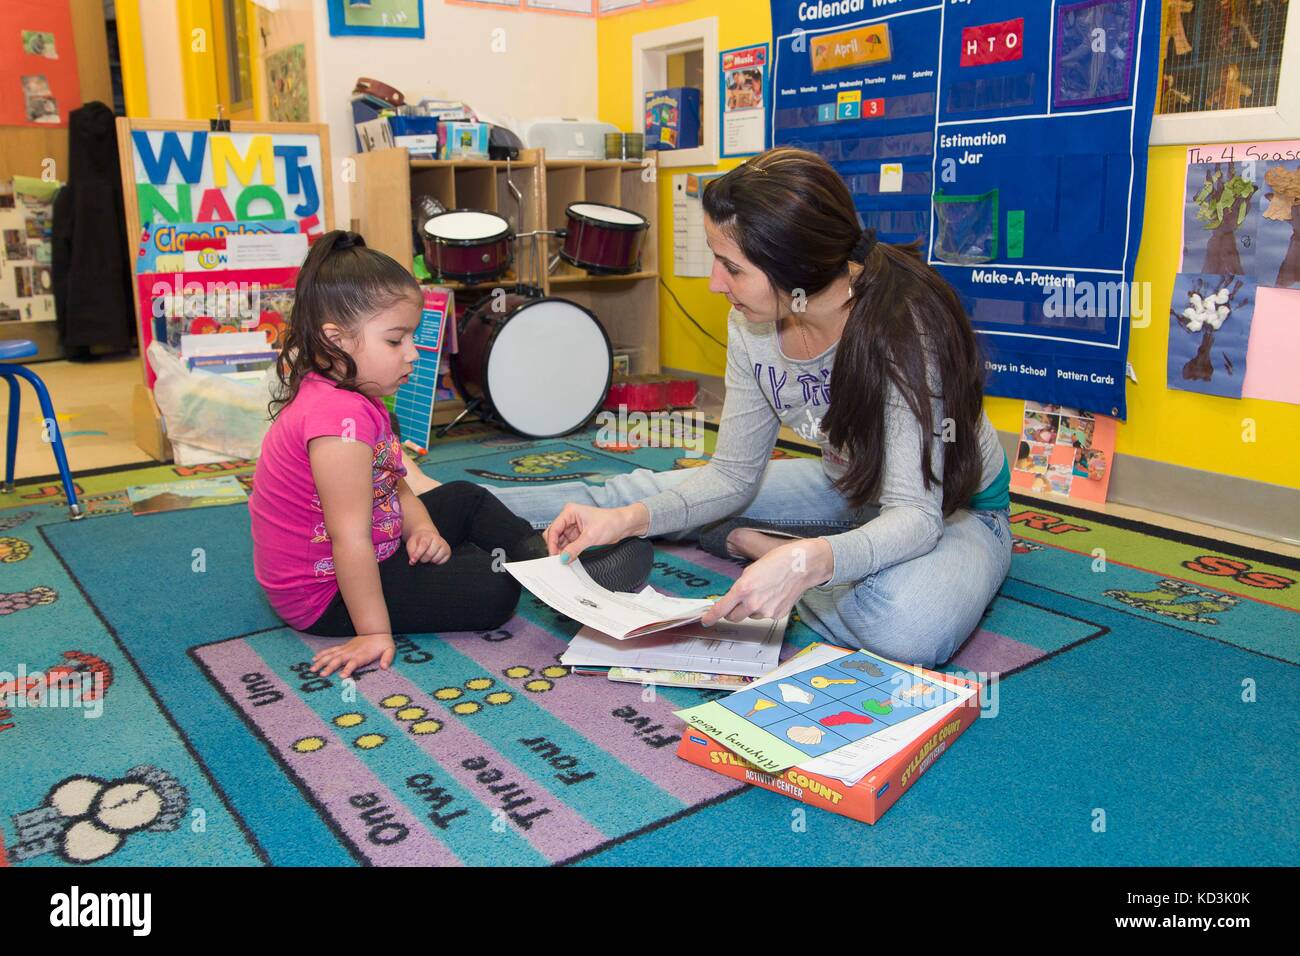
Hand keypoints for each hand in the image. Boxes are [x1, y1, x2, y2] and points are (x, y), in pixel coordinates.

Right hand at [310, 632, 395, 678]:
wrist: (376, 631)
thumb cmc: (383, 644)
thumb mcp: (390, 650)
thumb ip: (387, 658)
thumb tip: (385, 667)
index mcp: (362, 655)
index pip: (354, 663)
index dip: (348, 669)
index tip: (341, 676)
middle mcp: (352, 652)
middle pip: (339, 660)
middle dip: (330, 667)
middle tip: (321, 675)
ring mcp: (346, 649)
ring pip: (331, 655)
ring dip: (322, 661)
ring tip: (312, 668)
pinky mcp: (343, 648)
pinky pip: (330, 651)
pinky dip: (322, 654)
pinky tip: (314, 659)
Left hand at [405, 524, 449, 564]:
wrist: (428, 537)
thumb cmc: (419, 541)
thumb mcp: (411, 544)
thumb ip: (411, 552)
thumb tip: (412, 562)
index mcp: (428, 536)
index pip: (424, 545)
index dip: (417, 554)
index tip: (412, 561)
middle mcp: (438, 539)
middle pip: (429, 554)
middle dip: (423, 559)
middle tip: (421, 557)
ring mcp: (444, 545)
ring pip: (435, 559)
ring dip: (430, 561)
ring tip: (428, 556)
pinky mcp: (448, 552)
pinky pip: (441, 562)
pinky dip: (436, 562)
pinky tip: (434, 557)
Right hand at [545, 503, 646, 562]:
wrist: (624, 525)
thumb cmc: (611, 522)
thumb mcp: (591, 537)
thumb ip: (575, 548)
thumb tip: (563, 558)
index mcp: (570, 512)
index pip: (554, 528)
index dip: (552, 543)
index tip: (553, 555)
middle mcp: (569, 518)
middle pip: (554, 534)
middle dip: (555, 547)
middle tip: (557, 560)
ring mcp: (573, 527)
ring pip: (560, 541)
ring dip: (561, 550)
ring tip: (563, 561)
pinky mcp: (578, 535)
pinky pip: (568, 544)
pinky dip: (567, 551)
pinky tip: (568, 558)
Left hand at [701, 538, 831, 625]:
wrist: (802, 566)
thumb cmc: (778, 561)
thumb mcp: (751, 569)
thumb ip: (741, 586)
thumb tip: (734, 598)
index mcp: (743, 588)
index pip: (722, 608)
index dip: (711, 616)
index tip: (706, 620)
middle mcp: (753, 603)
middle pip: (733, 617)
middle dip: (731, 611)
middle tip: (736, 603)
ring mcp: (766, 611)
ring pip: (750, 615)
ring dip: (750, 608)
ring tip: (764, 591)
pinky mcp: (778, 615)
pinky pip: (765, 615)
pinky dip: (765, 608)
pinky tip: (773, 595)